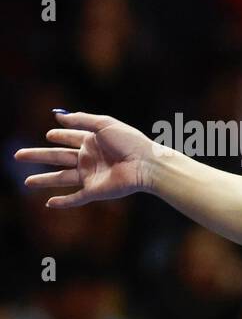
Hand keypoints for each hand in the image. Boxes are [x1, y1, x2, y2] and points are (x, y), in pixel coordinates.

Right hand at [14, 111, 159, 207]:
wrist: (146, 164)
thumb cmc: (130, 141)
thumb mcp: (104, 124)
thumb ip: (81, 119)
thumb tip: (57, 115)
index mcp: (92, 141)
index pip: (70, 138)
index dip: (60, 136)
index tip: (50, 135)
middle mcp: (89, 158)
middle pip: (57, 157)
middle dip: (38, 156)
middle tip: (18, 155)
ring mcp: (91, 175)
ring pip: (61, 178)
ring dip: (44, 180)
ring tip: (26, 182)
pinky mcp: (95, 190)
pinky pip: (76, 197)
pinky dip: (63, 202)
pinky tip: (49, 204)